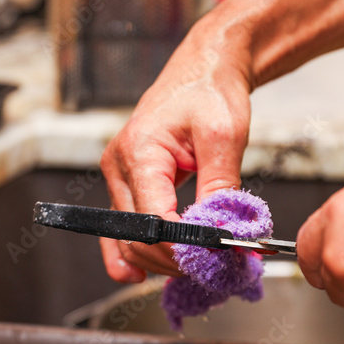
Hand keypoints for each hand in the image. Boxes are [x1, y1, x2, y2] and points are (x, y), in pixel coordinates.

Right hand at [99, 17, 253, 282]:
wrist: (203, 69)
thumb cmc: (211, 92)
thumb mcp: (225, 136)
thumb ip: (220, 186)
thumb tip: (222, 231)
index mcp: (140, 150)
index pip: (153, 220)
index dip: (182, 248)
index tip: (216, 260)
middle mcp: (120, 165)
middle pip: (135, 235)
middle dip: (173, 260)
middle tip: (214, 269)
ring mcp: (119, 174)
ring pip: (125, 237)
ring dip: (157, 260)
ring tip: (193, 271)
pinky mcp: (127, 181)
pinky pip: (121, 226)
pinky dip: (130, 252)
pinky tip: (137, 275)